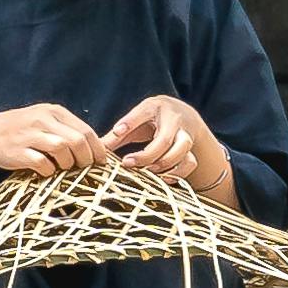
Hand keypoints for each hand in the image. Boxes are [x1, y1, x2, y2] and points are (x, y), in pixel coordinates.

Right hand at [0, 101, 113, 184]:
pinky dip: (48, 170)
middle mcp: (42, 119)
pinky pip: (42, 163)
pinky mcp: (18, 151)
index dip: (97, 148)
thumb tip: (102, 147)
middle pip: (77, 140)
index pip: (85, 130)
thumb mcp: (46, 121)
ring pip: (62, 149)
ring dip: (68, 164)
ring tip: (64, 168)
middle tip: (84, 168)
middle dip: (85, 158)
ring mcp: (29, 135)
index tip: (101, 162)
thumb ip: (70, 130)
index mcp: (54, 111)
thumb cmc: (25, 131)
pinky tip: (46, 171)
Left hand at [101, 93, 237, 204]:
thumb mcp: (136, 122)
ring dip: (164, 164)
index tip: (117, 132)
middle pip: (164, 139)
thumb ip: (117, 135)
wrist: (184, 115)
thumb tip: (95, 148)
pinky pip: (190, 162)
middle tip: (127, 163)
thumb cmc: (152, 120)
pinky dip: (178, 173)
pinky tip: (162, 179)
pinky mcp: (192, 148)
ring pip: (182, 149)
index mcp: (154, 107)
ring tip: (148, 171)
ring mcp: (185, 134)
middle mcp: (173, 119)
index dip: (129, 122)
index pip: (142, 113)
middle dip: (146, 155)